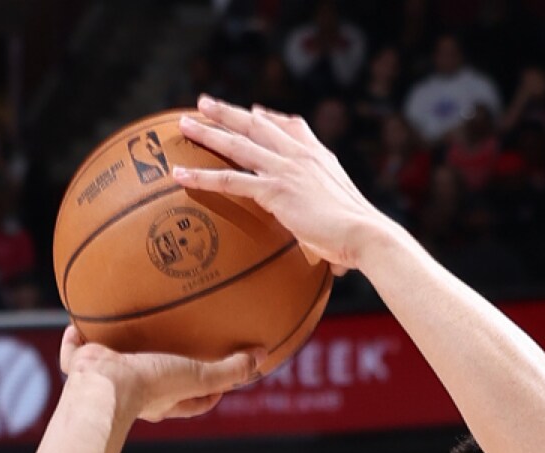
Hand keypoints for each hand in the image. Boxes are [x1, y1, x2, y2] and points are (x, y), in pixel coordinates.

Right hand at [57, 325, 260, 426]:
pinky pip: (75, 352)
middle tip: (174, 353)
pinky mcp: (82, 367)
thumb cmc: (150, 385)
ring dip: (119, 352)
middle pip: (155, 386)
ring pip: (115, 366)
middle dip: (164, 371)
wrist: (105, 386)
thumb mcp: (196, 375)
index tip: (221, 384)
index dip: (210, 395)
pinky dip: (73, 340)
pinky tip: (76, 321)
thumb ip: (229, 369)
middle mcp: (137, 394)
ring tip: (125, 328)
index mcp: (164, 400)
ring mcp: (108, 380)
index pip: (194, 403)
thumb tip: (261, 357)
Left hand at [174, 97, 392, 272]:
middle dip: (228, 112)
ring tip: (183, 124)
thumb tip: (336, 258)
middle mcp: (300, 154)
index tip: (253, 111)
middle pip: (256, 124)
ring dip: (208, 131)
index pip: (290, 126)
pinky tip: (180, 173)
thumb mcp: (343, 215)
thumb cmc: (356, 236)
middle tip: (203, 102)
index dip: (269, 118)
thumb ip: (329, 220)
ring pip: (238, 143)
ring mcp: (286, 168)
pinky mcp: (275, 189)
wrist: (364, 232)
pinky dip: (202, 175)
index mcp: (318, 155)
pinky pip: (230, 179)